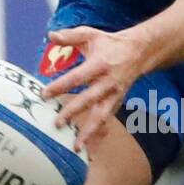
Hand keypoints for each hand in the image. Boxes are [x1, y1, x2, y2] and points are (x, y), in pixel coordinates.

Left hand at [42, 25, 146, 154]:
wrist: (138, 53)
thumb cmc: (110, 43)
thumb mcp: (91, 34)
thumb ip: (70, 36)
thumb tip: (50, 36)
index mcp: (99, 64)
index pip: (78, 77)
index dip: (62, 86)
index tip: (45, 94)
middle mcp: (108, 82)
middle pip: (89, 100)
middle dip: (74, 113)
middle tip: (58, 124)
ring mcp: (114, 95)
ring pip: (102, 116)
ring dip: (90, 132)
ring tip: (77, 147)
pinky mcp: (116, 103)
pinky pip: (107, 121)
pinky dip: (99, 135)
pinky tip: (90, 150)